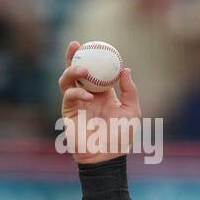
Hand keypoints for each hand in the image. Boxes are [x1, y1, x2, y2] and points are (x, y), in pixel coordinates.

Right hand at [57, 40, 142, 163]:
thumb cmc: (121, 136)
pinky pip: (69, 97)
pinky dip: (77, 94)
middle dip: (73, 55)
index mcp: (103, 92)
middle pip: (76, 70)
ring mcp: (76, 102)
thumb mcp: (132, 111)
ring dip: (71, 71)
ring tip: (82, 70)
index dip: (93, 56)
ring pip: (67, 80)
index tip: (96, 44)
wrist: (107, 156)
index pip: (96, 70)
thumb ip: (130, 91)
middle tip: (76, 44)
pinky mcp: (68, 112)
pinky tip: (88, 97)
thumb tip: (125, 69)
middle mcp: (88, 94)